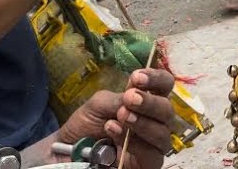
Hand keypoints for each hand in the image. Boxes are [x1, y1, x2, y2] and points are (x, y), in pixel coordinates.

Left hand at [56, 69, 175, 168]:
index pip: (164, 86)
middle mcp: (154, 121)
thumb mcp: (98, 104)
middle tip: (130, 98)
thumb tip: (135, 95)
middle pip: (168, 109)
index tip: (138, 77)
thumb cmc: (85, 126)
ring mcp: (153, 144)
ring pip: (163, 132)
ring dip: (143, 122)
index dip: (156, 79)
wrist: (69, 151)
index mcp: (145, 101)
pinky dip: (137, 142)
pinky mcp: (149, 163)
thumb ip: (118, 98)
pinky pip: (153, 153)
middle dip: (150, 102)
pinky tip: (115, 132)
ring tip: (121, 115)